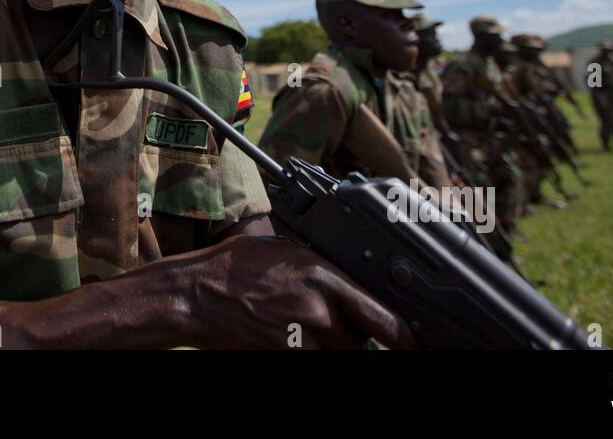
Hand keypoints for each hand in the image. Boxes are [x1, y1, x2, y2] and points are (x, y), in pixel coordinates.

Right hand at [183, 234, 416, 349]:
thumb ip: (324, 266)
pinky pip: (314, 362)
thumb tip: (351, 276)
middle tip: (338, 323)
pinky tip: (293, 338)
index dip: (405, 336)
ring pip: (341, 355)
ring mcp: (303, 340)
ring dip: (336, 347)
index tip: (415, 342)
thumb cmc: (236, 267)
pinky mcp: (286, 357)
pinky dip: (312, 352)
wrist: (198, 294)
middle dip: (357, 335)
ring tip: (308, 328)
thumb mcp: (289, 250)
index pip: (382, 317)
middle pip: (362, 341)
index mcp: (325, 278)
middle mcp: (319, 312)